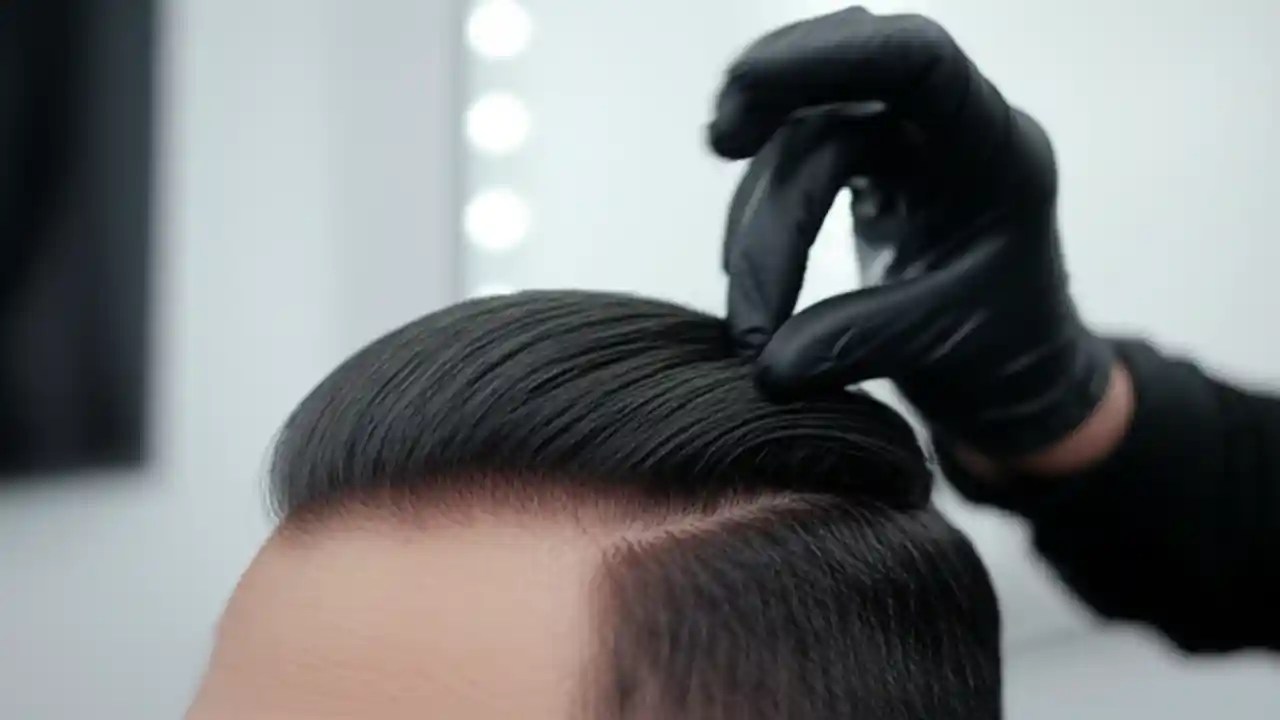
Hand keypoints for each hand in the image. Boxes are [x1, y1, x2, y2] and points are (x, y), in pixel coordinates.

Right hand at [710, 7, 1114, 455]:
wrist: (1010, 374)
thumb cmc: (1004, 353)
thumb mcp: (945, 346)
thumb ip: (858, 342)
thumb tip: (766, 366)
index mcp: (992, 150)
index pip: (919, 61)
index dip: (832, 55)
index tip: (747, 86)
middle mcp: (947, 132)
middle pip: (846, 80)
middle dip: (773, 100)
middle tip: (720, 141)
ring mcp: (904, 146)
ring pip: (806, 137)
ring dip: (762, 219)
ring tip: (749, 324)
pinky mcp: (868, 170)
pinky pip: (798, 163)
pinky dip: (762, 216)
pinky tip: (745, 273)